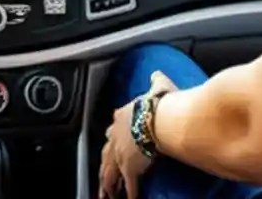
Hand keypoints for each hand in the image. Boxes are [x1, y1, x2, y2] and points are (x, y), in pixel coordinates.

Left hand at [99, 71, 176, 198]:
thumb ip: (156, 81)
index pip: (112, 130)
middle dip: (103, 168)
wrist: (160, 120)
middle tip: (101, 179)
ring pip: (110, 173)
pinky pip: (129, 186)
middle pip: (105, 156)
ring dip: (108, 186)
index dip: (111, 138)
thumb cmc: (160, 104)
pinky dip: (129, 195)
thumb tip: (156, 75)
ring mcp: (121, 155)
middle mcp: (116, 138)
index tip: (109, 141)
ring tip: (106, 195)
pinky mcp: (130, 169)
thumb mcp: (157, 88)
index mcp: (122, 118)